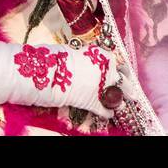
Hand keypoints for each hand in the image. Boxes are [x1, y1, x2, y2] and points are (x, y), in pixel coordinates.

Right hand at [0, 39, 125, 117]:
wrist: (40, 71)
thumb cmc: (50, 58)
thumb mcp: (70, 53)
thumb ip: (83, 58)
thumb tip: (86, 63)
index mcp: (100, 54)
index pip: (117, 62)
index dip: (118, 70)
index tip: (122, 74)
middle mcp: (106, 70)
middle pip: (122, 80)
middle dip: (122, 87)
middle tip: (127, 92)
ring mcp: (102, 87)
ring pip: (116, 96)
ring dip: (114, 100)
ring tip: (114, 104)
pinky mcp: (94, 102)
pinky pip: (106, 110)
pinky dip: (106, 113)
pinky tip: (106, 115)